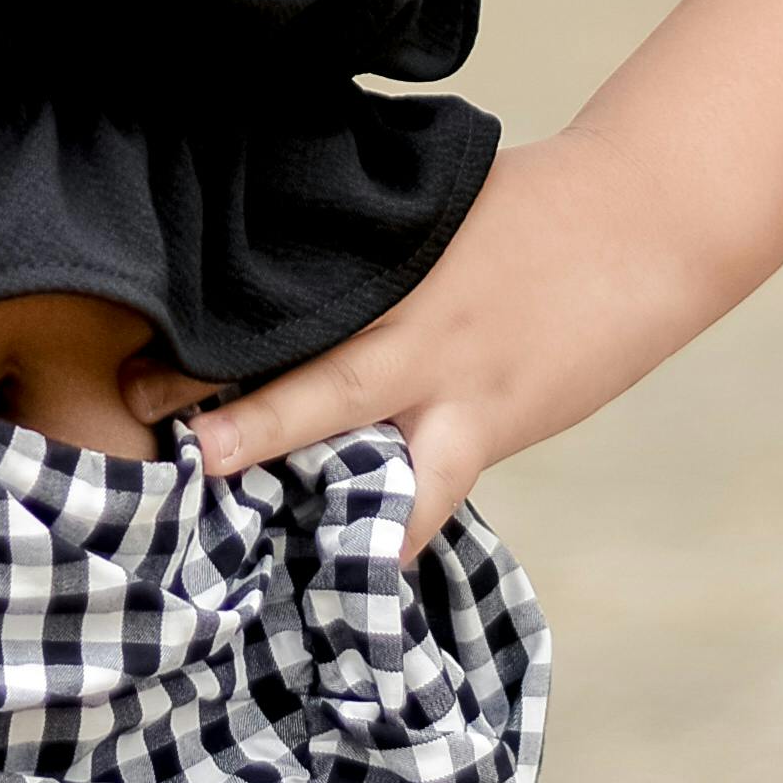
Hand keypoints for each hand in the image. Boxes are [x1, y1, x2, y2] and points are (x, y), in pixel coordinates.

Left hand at [119, 129, 702, 560]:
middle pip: (309, 377)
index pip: (288, 299)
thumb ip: (362, 231)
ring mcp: (456, 383)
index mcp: (387, 262)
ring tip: (242, 549)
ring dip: (310, 500)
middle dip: (235, 413)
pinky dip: (393, 533)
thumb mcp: (431, 204)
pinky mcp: (497, 423)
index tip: (138, 350)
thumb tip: (284, 236)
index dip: (218, 328)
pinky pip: (431, 492)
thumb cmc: (533, 201)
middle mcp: (411, 324)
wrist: (643, 222)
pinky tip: (356, 580)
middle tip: (155, 424)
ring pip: (368, 456)